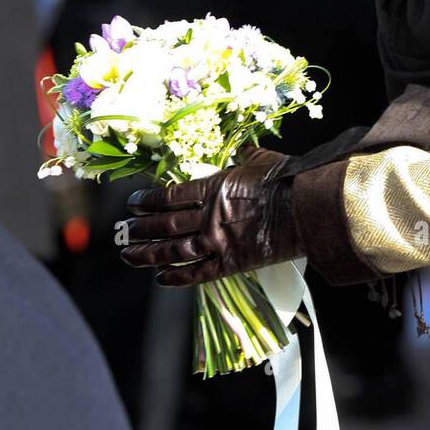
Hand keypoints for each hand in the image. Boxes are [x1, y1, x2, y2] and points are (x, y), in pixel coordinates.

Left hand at [121, 148, 298, 286]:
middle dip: (140, 229)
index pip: (169, 196)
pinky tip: (161, 279)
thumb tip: (243, 150)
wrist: (307, 209)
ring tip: (128, 256)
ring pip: (174, 250)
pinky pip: (198, 273)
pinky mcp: (231, 264)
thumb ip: (247, 157)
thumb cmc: (288, 181)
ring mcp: (217, 242)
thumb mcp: (264, 161)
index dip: (148, 201)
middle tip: (122, 232)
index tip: (133, 204)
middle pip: (164, 225)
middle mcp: (208, 217)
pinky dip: (178, 277)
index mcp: (213, 188)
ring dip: (148, 254)